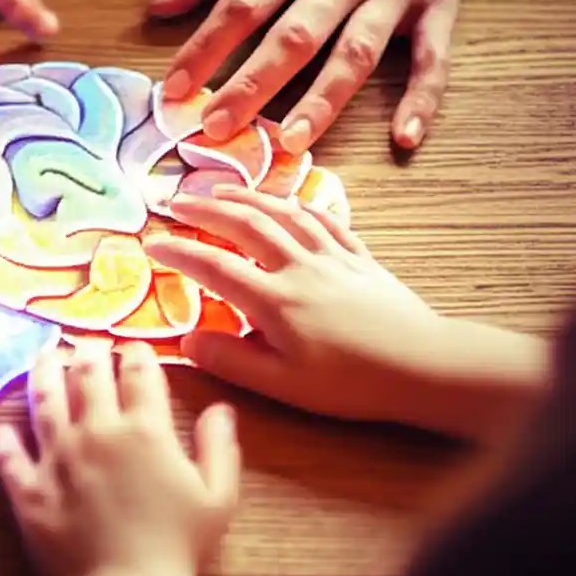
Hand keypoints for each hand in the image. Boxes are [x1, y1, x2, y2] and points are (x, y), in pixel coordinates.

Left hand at [0, 343, 237, 575]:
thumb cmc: (178, 546)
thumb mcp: (218, 497)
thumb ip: (219, 447)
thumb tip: (221, 408)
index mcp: (144, 430)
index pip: (139, 373)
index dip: (137, 353)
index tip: (135, 348)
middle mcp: (96, 432)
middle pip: (87, 374)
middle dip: (89, 351)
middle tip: (88, 343)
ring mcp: (56, 458)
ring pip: (43, 400)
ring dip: (44, 372)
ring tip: (45, 356)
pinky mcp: (28, 489)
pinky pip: (9, 457)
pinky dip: (5, 440)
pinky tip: (4, 430)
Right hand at [143, 187, 548, 439]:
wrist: (423, 367)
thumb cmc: (350, 384)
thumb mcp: (283, 386)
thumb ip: (231, 361)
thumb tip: (186, 341)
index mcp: (275, 301)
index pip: (214, 267)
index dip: (179, 252)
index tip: (152, 244)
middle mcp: (300, 268)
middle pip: (245, 224)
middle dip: (206, 208)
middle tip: (176, 201)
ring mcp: (332, 257)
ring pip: (282, 212)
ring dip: (247, 195)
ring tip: (220, 189)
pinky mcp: (360, 257)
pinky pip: (324, 219)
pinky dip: (298, 204)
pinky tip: (287, 201)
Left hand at [153, 0, 473, 150]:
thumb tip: (160, 8)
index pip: (242, 5)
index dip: (205, 48)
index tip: (174, 90)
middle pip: (295, 35)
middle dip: (253, 84)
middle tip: (217, 128)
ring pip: (356, 52)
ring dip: (324, 100)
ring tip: (292, 143)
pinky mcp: (439, 4)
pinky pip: (434, 59)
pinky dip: (422, 101)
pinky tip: (403, 140)